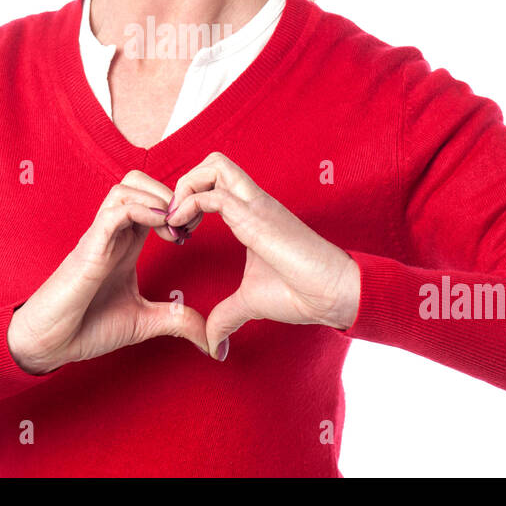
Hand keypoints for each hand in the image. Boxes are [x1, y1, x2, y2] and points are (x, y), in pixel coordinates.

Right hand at [6, 170, 208, 374]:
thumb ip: (175, 321)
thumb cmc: (88, 326)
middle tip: (187, 223)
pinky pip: (116, 210)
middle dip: (170, 191)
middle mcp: (114, 233)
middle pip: (139, 180)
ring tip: (175, 225)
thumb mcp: (143, 322)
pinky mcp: (90, 247)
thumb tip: (209, 337)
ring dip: (158, 196)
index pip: (152, 201)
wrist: (50, 343)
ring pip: (127, 186)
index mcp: (127, 243)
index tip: (194, 232)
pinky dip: (142, 209)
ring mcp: (101, 236)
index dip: (179, 206)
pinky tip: (162, 228)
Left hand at [166, 152, 359, 359]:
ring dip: (186, 188)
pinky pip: (214, 195)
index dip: (188, 199)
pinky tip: (182, 230)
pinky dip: (188, 206)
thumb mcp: (250, 302)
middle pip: (213, 162)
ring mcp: (256, 205)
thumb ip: (226, 316)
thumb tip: (213, 344)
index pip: (215, 182)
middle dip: (185, 183)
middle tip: (173, 220)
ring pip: (214, 165)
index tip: (177, 233)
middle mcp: (253, 202)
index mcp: (251, 214)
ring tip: (176, 222)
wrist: (332, 294)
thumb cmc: (298, 292)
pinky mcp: (256, 217)